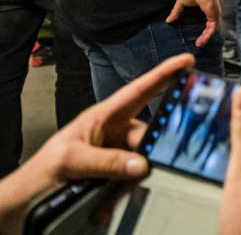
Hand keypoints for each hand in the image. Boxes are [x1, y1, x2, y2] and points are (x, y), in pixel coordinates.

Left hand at [0, 54, 194, 231]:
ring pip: (144, 161)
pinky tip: (108, 204)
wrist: (27, 199)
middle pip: (149, 134)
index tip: (188, 62)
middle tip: (141, 170)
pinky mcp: (117, 173)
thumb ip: (107, 161)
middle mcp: (114, 131)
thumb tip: (142, 164)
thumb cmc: (41, 171)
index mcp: (103, 116)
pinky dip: (125, 193)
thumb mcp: (72, 162)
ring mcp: (117, 152)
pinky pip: (135, 179)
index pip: (139, 91)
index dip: (164, 74)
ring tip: (109, 196)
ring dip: (130, 181)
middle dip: (148, 153)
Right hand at [167, 0, 219, 46]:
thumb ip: (176, 12)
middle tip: (198, 43)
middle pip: (210, 28)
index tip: (197, 37)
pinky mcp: (215, 16)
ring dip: (206, 37)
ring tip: (199, 44)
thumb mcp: (181, 4)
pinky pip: (212, 29)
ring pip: (212, 30)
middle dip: (205, 36)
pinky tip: (202, 40)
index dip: (203, 30)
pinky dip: (208, 35)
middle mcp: (212, 13)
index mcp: (206, 10)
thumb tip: (168, 20)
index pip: (207, 22)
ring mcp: (215, 14)